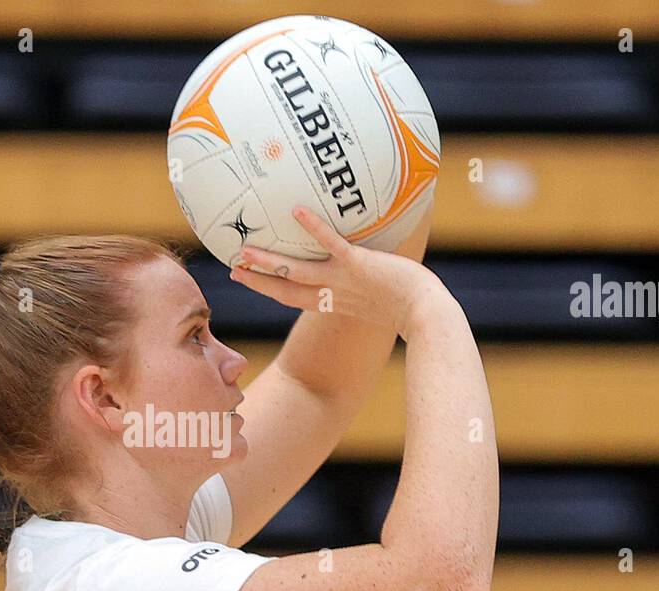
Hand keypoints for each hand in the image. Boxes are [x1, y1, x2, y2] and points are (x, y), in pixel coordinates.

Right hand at [229, 206, 448, 339]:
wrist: (425, 313)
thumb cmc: (411, 305)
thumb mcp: (381, 296)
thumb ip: (368, 283)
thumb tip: (369, 263)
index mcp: (333, 303)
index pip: (293, 298)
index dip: (268, 289)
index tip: (248, 279)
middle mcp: (331, 294)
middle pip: (285, 289)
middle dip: (257, 280)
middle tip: (232, 267)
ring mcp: (342, 279)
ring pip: (297, 271)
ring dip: (269, 262)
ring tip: (245, 249)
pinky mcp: (357, 264)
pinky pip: (331, 244)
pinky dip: (315, 228)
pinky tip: (298, 210)